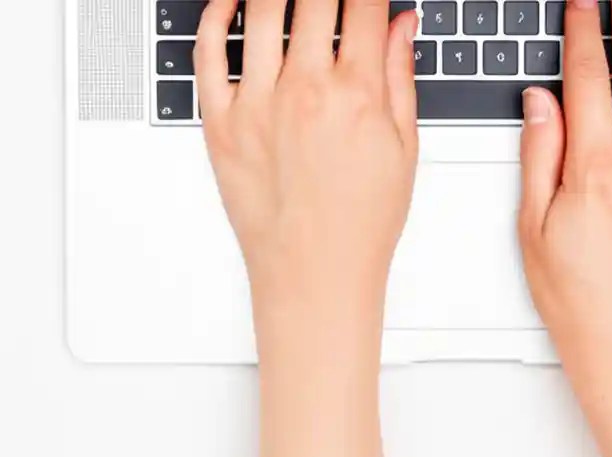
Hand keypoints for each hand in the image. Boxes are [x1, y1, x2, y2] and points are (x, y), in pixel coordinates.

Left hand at [195, 0, 419, 346]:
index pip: (364, 6)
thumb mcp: (404, 148)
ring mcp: (257, 102)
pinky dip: (216, 14)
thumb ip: (400, 77)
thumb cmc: (361, 222)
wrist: (315, 273)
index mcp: (358, 94)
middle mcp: (306, 90)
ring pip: (261, 11)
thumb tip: (402, 24)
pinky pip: (207, 51)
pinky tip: (231, 2)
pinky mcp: (219, 121)